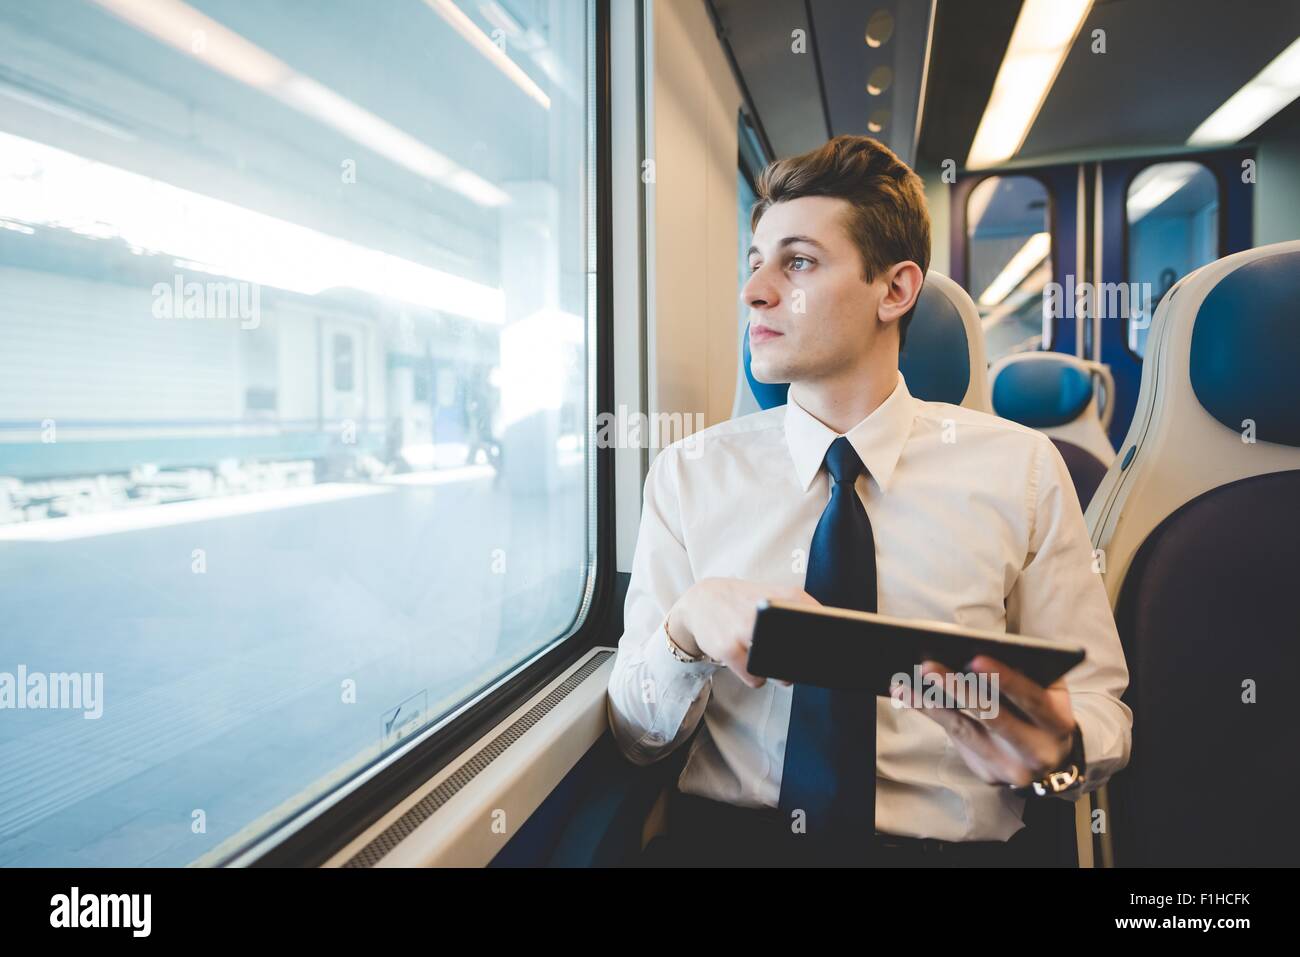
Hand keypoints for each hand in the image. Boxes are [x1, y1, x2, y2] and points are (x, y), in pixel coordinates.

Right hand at [669, 578, 820, 688]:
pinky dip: (757, 678)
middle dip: (804, 662)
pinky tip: (752, 666)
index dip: (831, 642)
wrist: (701, 600)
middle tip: (800, 662)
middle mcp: (766, 611)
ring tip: (769, 660)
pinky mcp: (728, 648)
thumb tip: (833, 647)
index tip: (834, 652)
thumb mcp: (776, 596)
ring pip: (779, 671)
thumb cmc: (745, 602)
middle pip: (803, 650)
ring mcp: (745, 629)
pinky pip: (755, 678)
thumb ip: (803, 613)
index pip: (821, 622)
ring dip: (780, 673)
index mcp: (787, 596)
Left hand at [898, 655, 1076, 788]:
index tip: (974, 659)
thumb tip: (979, 647)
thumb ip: (1026, 672)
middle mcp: (1036, 750)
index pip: (1030, 699)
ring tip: (904, 681)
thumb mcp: (1048, 690)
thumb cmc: (1042, 709)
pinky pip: (955, 739)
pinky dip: (930, 714)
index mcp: (1057, 723)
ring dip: (931, 704)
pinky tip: (908, 695)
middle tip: (928, 667)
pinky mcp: (988, 774)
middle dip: (958, 690)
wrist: (1052, 759)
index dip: (1005, 680)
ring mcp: (1010, 767)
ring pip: (965, 731)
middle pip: (992, 718)